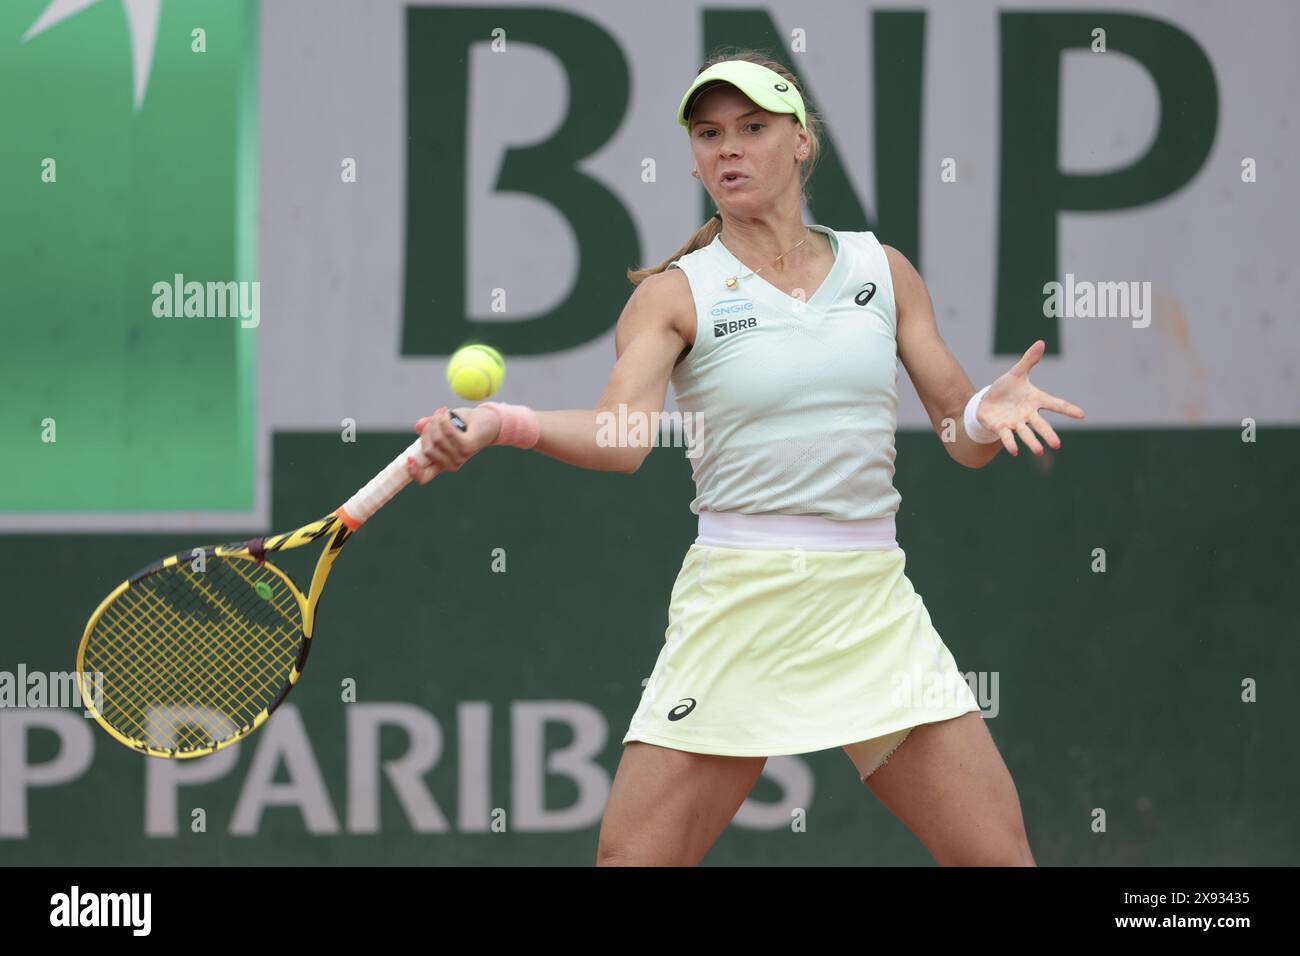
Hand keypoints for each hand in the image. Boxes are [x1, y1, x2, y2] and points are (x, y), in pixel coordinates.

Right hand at [405, 406, 501, 483]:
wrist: (488, 420)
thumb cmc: (463, 423)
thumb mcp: (441, 424)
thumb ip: (429, 426)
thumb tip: (418, 426)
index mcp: (441, 463)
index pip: (424, 477)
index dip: (413, 472)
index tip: (408, 460)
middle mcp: (451, 464)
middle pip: (428, 450)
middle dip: (427, 430)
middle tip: (435, 418)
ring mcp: (460, 457)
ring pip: (437, 439)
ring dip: (437, 421)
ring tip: (444, 412)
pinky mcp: (468, 448)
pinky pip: (448, 433)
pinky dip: (444, 420)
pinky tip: (447, 412)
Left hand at [977, 340, 1085, 456]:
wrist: (987, 401)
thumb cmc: (1005, 389)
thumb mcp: (1016, 373)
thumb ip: (1029, 360)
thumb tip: (1041, 342)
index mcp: (1035, 400)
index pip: (1055, 404)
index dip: (1068, 409)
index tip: (1082, 415)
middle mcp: (1027, 414)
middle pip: (1040, 425)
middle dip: (1048, 434)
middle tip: (1057, 445)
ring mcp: (1015, 423)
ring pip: (1025, 434)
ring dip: (1032, 442)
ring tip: (1040, 451)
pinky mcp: (1001, 428)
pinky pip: (1007, 437)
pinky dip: (1010, 443)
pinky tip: (1015, 451)